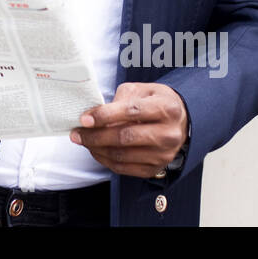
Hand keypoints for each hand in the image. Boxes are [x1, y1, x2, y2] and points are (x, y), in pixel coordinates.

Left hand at [69, 82, 188, 178]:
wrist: (181, 122)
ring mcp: (163, 154)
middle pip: (125, 137)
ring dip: (97, 149)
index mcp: (166, 108)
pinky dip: (105, 160)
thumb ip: (120, 99)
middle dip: (95, 136)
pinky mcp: (156, 168)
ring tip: (83, 140)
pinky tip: (96, 150)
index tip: (84, 119)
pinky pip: (125, 168)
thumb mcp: (142, 90)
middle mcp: (168, 134)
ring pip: (122, 155)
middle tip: (77, 133)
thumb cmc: (156, 102)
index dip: (104, 116)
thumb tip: (95, 115)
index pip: (131, 112)